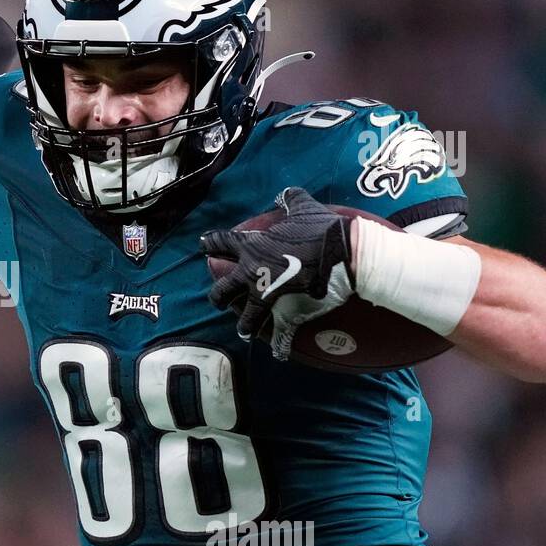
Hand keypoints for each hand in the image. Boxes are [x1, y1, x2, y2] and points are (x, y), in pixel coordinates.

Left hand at [200, 187, 354, 359]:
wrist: (342, 251)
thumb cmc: (322, 228)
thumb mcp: (304, 207)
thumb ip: (290, 199)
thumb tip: (285, 194)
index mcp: (252, 245)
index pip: (221, 243)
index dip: (210, 244)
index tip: (203, 246)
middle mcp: (251, 270)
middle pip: (222, 287)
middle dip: (217, 295)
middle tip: (218, 299)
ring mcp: (265, 291)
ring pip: (244, 313)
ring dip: (243, 323)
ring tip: (242, 330)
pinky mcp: (283, 306)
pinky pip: (277, 329)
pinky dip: (279, 342)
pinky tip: (278, 351)